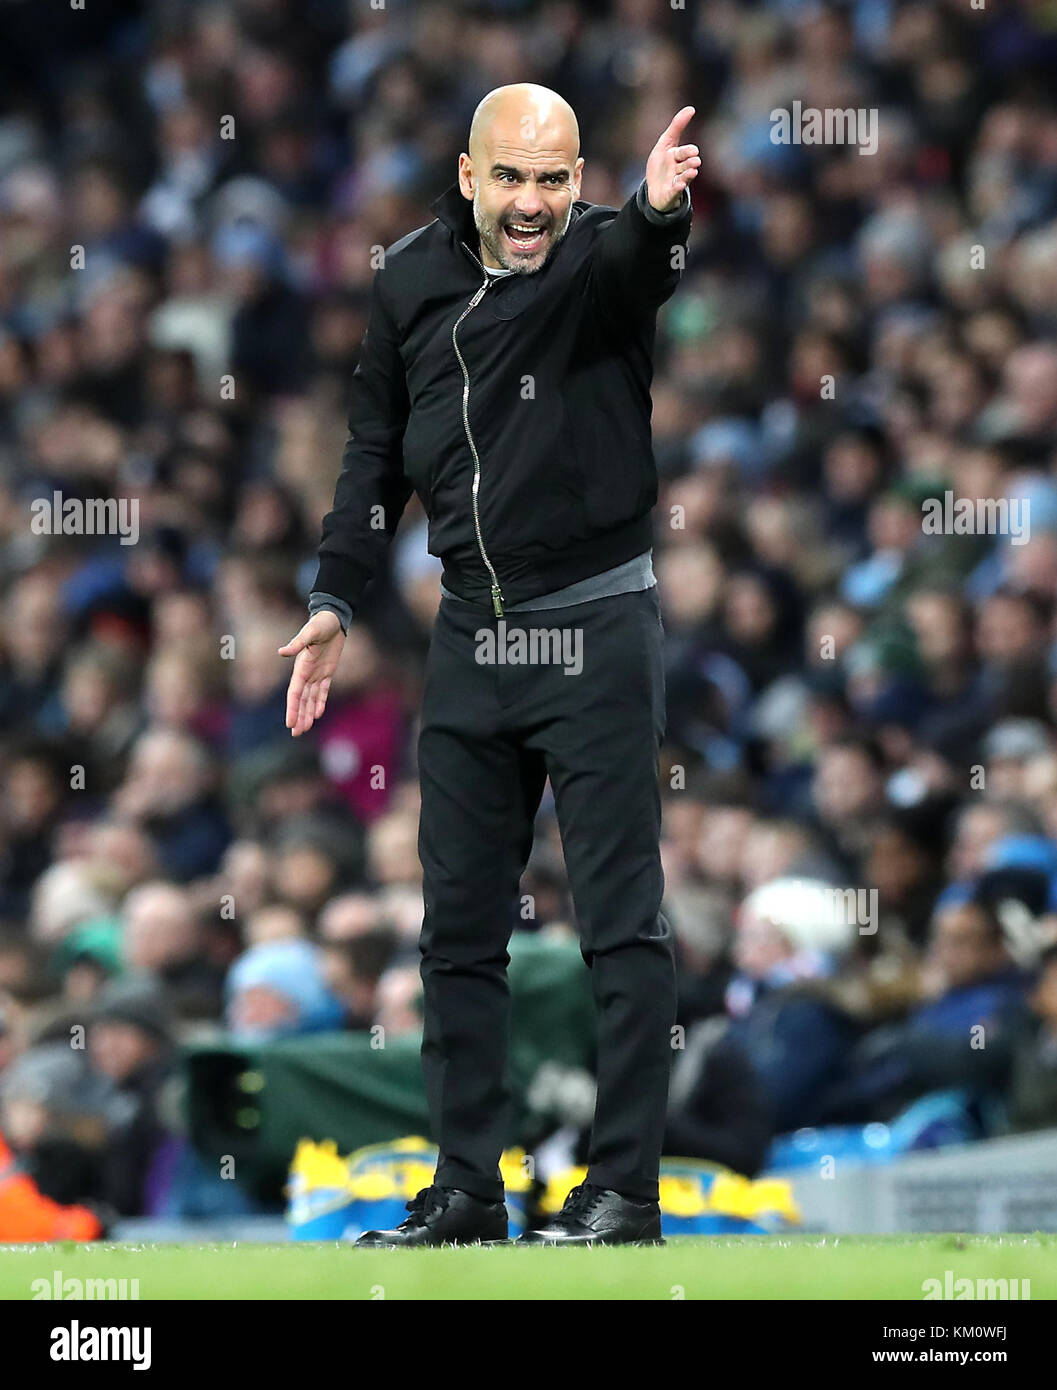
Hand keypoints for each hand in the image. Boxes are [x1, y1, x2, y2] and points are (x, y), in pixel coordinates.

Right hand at [279, 611, 344, 736]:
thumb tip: (281, 652)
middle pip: (301, 700)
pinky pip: (323, 690)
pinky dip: (321, 702)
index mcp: (301, 667)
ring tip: (305, 729)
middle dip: (298, 716)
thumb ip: (298, 643)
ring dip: (308, 713)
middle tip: (296, 734)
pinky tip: (318, 714)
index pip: (294, 693)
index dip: (292, 708)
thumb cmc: (320, 623)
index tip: (289, 723)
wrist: (332, 618)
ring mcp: (317, 673)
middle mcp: (307, 673)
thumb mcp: (310, 632)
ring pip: (311, 698)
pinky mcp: (328, 671)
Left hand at [645, 106, 699, 213]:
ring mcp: (675, 182)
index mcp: (678, 157)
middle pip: (686, 165)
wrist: (653, 188)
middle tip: (696, 161)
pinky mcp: (670, 194)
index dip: (688, 151)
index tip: (694, 151)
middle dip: (690, 162)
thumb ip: (677, 126)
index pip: (684, 152)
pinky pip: (675, 191)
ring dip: (688, 175)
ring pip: (684, 178)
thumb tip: (691, 108)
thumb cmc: (661, 164)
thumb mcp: (666, 143)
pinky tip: (680, 185)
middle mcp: (679, 169)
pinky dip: (678, 188)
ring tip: (693, 171)